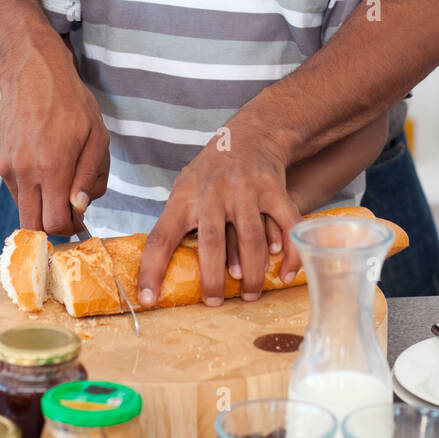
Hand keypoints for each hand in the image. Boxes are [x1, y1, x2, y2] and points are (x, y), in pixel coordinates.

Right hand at [0, 29, 109, 233]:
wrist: (33, 73)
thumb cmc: (71, 102)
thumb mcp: (97, 136)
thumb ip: (90, 176)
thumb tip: (80, 207)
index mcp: (53, 167)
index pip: (55, 223)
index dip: (69, 227)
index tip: (80, 219)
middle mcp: (26, 171)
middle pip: (34, 226)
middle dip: (53, 226)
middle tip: (69, 212)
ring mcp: (9, 167)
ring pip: (23, 210)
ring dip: (41, 208)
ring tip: (59, 185)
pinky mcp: (0, 160)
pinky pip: (16, 190)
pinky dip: (31, 190)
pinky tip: (45, 168)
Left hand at [136, 119, 302, 306]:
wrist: (249, 135)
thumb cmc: (211, 173)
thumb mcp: (185, 188)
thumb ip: (178, 222)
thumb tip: (165, 271)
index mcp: (184, 197)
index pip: (160, 238)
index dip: (152, 270)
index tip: (148, 300)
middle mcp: (212, 193)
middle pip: (211, 243)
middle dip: (213, 279)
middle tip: (215, 302)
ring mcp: (245, 189)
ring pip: (251, 239)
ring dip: (253, 273)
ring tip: (251, 295)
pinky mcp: (273, 188)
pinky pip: (285, 226)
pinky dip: (290, 254)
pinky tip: (286, 275)